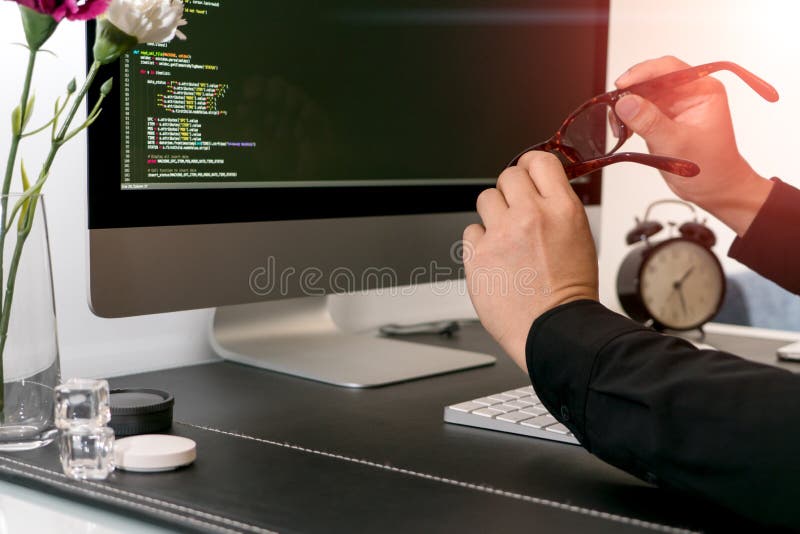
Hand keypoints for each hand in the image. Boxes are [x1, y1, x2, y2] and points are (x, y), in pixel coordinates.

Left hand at [463, 152, 598, 371]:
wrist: (554, 330)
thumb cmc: (569, 294)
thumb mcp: (579, 239)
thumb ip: (557, 210)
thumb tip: (540, 191)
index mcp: (563, 210)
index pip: (539, 161)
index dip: (530, 165)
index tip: (527, 173)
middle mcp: (531, 216)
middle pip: (508, 176)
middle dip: (511, 191)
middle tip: (516, 211)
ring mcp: (501, 235)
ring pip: (485, 199)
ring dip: (493, 214)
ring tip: (505, 238)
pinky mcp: (477, 256)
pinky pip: (470, 231)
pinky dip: (479, 242)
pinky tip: (495, 259)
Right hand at [614, 56, 772, 235]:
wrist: (714, 189)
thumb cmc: (710, 168)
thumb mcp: (677, 144)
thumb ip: (650, 122)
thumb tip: (625, 102)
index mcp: (702, 90)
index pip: (669, 69)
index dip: (643, 73)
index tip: (622, 85)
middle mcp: (689, 94)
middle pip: (652, 79)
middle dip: (631, 92)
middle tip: (613, 108)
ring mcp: (675, 106)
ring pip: (643, 95)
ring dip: (627, 107)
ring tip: (618, 126)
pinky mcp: (664, 119)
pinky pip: (641, 110)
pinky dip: (628, 119)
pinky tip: (624, 132)